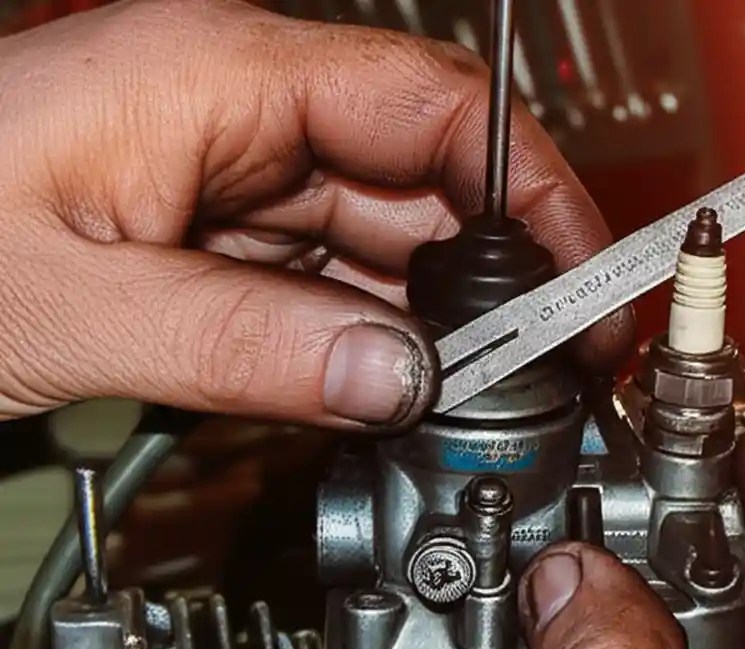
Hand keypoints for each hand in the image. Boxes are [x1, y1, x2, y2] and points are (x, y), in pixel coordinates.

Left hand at [0, 0, 630, 427]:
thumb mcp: (72, 304)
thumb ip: (251, 343)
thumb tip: (399, 376)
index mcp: (219, 71)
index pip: (433, 106)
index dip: (527, 188)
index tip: (582, 275)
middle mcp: (239, 109)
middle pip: (422, 179)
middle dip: (492, 275)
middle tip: (544, 366)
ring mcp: (227, 173)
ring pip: (379, 237)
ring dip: (433, 318)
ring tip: (479, 392)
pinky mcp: (211, 234)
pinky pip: (323, 278)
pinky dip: (368, 335)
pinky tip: (397, 383)